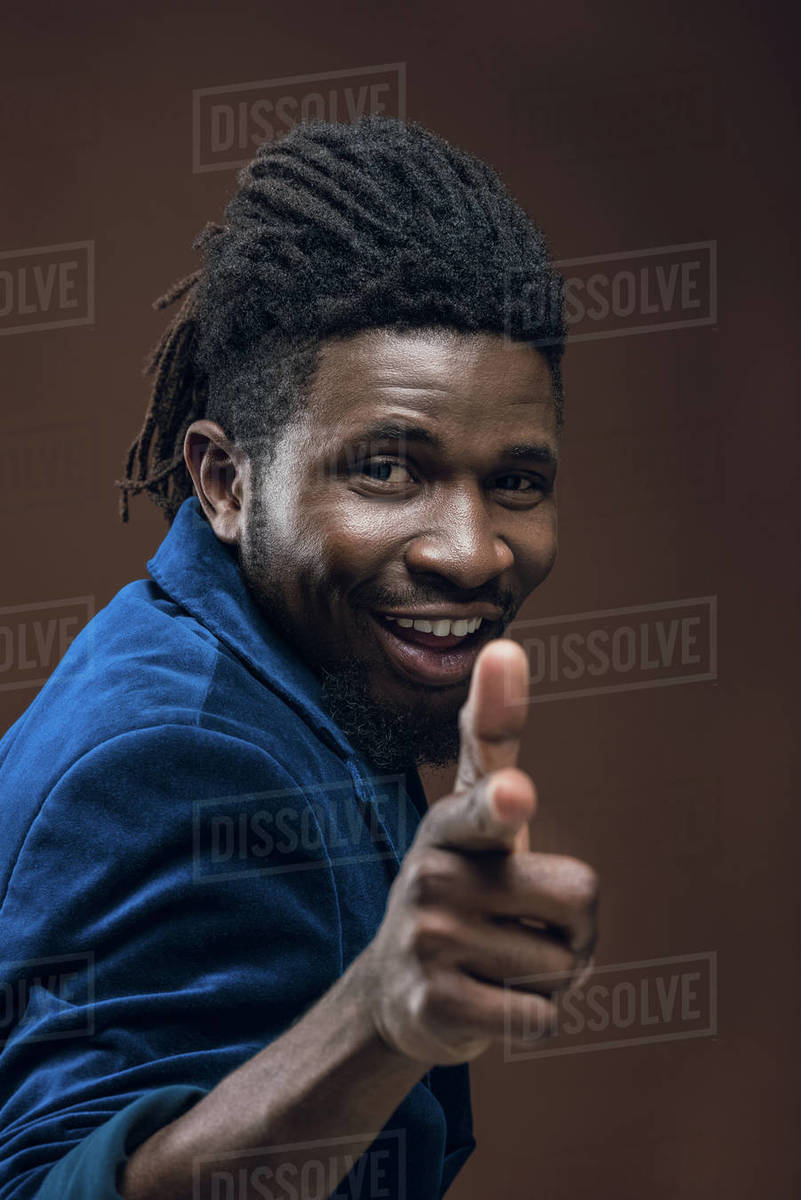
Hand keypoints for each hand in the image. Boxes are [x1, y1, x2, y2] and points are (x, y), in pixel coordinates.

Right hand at [361, 638, 598, 1064]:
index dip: (502, 803)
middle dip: (575, 925)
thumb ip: (496, 734)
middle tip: (523, 925)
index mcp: (455, 824)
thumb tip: (503, 642)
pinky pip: (539, 1017)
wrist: (397, 992)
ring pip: (564, 964)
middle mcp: (434, 874)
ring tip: (496, 961)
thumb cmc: (463, 887)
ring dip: (549, 973)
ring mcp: (429, 941)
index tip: (515, 796)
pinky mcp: (435, 1006)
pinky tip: (484, 1001)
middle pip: (582, 898)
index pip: (485, 803)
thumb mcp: (480, 812)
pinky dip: (530, 1018)